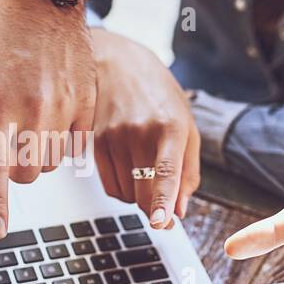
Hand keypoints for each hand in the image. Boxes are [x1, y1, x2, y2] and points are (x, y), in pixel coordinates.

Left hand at [0, 0, 96, 236]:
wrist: (42, 2)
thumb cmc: (2, 44)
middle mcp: (33, 108)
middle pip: (26, 175)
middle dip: (15, 172)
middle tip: (12, 145)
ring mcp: (64, 107)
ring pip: (51, 165)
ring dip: (38, 157)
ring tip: (33, 122)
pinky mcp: (86, 104)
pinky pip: (74, 147)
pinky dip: (61, 143)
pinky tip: (54, 114)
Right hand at [89, 28, 198, 226]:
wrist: (116, 62)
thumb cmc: (157, 93)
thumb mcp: (186, 124)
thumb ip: (188, 170)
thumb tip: (180, 210)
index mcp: (171, 127)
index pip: (166, 170)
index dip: (163, 199)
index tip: (161, 221)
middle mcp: (140, 132)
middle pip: (144, 192)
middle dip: (156, 210)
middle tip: (164, 213)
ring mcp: (113, 137)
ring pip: (127, 194)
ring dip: (138, 197)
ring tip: (145, 170)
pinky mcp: (95, 143)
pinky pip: (110, 186)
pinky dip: (123, 190)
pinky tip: (130, 172)